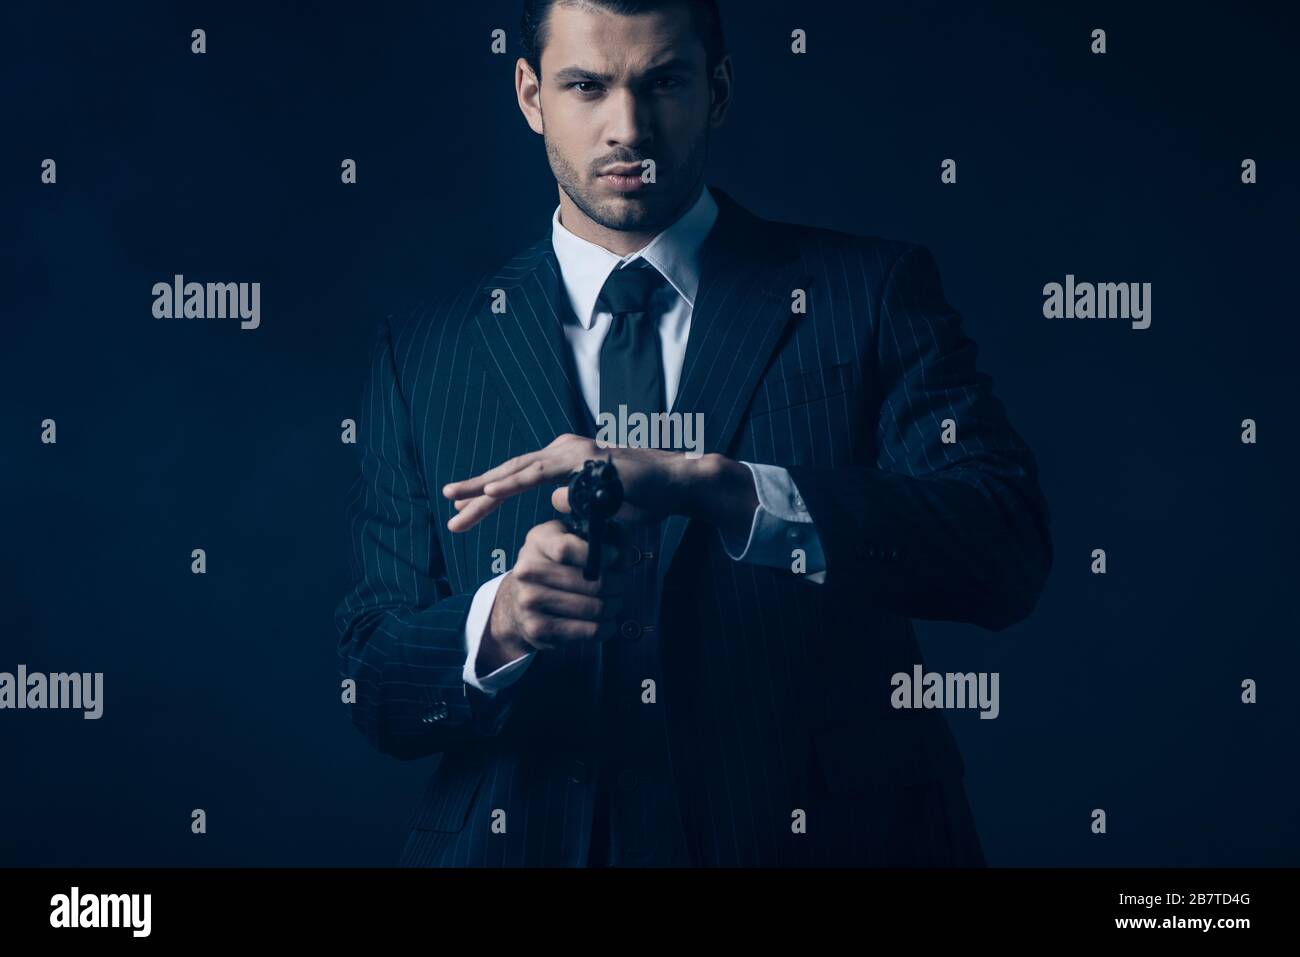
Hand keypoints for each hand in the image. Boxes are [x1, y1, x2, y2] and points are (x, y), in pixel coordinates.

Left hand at [442, 433, 702, 532]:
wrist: (677, 485)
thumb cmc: (643, 498)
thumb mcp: (597, 508)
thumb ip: (572, 506)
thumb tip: (553, 507)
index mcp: (563, 460)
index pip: (518, 479)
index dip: (487, 497)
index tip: (462, 514)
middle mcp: (563, 450)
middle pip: (510, 474)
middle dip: (475, 492)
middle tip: (447, 507)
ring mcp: (572, 451)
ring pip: (518, 471)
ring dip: (485, 486)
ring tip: (457, 500)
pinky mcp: (582, 458)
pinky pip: (542, 472)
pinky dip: (514, 481)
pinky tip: (490, 492)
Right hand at [480, 519, 631, 659]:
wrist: (516, 600)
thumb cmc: (551, 563)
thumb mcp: (567, 536)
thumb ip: (598, 532)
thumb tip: (622, 535)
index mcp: (538, 542)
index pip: (567, 549)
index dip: (599, 553)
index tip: (615, 556)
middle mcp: (528, 572)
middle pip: (592, 581)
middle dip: (617, 583)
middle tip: (621, 583)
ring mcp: (530, 602)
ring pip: (596, 607)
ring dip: (614, 605)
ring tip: (614, 600)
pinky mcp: (539, 629)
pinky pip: (589, 631)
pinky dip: (606, 627)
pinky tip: (606, 620)